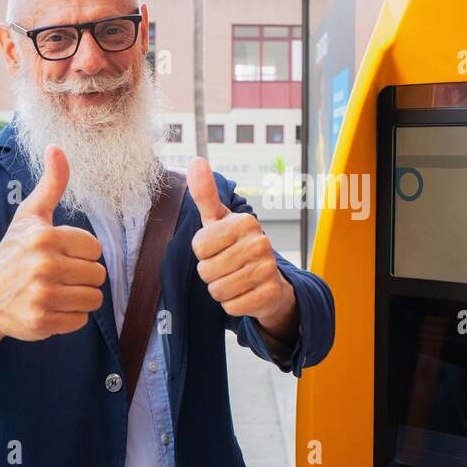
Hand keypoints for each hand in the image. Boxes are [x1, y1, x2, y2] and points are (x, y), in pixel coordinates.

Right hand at [0, 145, 105, 357]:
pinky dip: (69, 317)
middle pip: (98, 274)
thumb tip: (57, 147)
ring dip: (80, 297)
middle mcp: (43, 266)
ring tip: (56, 291)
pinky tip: (49, 307)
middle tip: (58, 275)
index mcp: (44, 237)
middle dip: (82, 276)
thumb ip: (51, 184)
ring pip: (94, 298)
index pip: (95, 248)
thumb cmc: (13, 252)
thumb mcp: (30, 216)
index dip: (81, 252)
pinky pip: (80, 320)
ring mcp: (42, 296)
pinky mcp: (42, 322)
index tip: (60, 254)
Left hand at [188, 156, 297, 343]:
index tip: (219, 249)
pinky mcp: (270, 294)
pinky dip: (232, 305)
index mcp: (245, 222)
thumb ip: (205, 193)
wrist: (270, 282)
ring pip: (218, 290)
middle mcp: (261, 242)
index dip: (203, 253)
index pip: (198, 247)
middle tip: (227, 268)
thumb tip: (196, 160)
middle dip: (211, 274)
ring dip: (221, 290)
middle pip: (206, 271)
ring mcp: (268, 269)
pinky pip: (231, 307)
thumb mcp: (218, 221)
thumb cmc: (236, 247)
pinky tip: (245, 294)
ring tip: (235, 280)